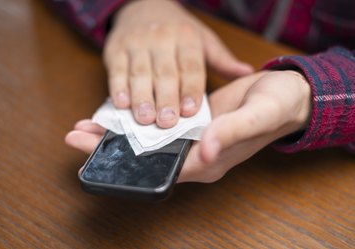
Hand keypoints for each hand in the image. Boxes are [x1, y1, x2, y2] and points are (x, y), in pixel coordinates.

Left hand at [65, 70, 310, 182]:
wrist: (286, 95)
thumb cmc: (277, 106)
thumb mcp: (257, 116)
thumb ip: (231, 133)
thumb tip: (203, 150)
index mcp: (210, 162)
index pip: (161, 168)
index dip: (127, 162)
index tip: (95, 153)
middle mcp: (197, 155)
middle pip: (148, 157)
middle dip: (112, 148)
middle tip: (77, 135)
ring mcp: (193, 140)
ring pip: (150, 141)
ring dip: (119, 133)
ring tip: (88, 124)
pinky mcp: (192, 124)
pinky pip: (159, 126)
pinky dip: (138, 121)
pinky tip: (119, 113)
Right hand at [105, 0, 252, 127]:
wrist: (144, 5)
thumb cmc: (178, 29)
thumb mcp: (203, 39)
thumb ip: (222, 60)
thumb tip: (248, 72)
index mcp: (187, 38)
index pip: (191, 66)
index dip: (191, 88)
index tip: (191, 111)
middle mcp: (162, 39)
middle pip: (165, 73)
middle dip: (166, 98)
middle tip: (167, 122)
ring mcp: (137, 44)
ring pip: (139, 73)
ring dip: (141, 97)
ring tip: (145, 119)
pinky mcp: (115, 50)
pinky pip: (116, 71)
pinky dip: (118, 88)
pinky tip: (121, 105)